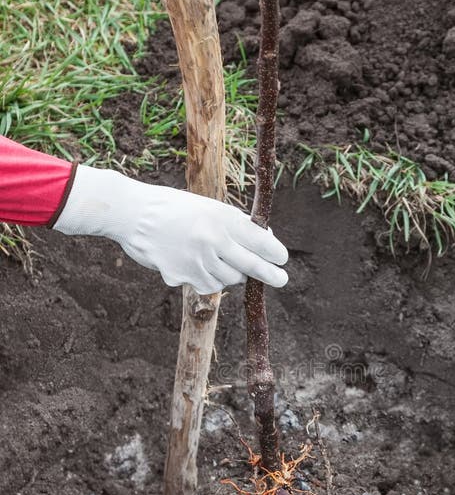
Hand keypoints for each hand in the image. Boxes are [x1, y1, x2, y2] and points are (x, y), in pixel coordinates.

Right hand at [53, 165, 287, 293]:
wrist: (132, 213)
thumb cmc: (173, 208)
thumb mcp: (207, 207)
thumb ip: (234, 225)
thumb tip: (265, 241)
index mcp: (222, 218)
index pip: (260, 241)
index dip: (275, 253)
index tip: (282, 260)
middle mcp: (212, 240)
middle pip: (252, 267)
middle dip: (271, 275)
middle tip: (282, 280)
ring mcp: (197, 260)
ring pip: (229, 279)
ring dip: (231, 274)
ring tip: (217, 259)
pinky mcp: (181, 276)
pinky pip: (207, 286)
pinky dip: (208, 280)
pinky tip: (195, 265)